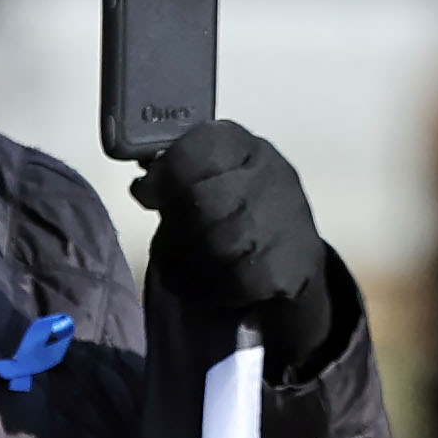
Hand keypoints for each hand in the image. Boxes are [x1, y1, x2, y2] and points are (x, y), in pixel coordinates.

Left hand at [135, 119, 337, 370]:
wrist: (293, 260)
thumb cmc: (241, 214)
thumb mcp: (217, 179)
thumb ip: (180, 177)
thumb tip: (144, 186)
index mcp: (246, 149)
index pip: (200, 149)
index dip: (164, 174)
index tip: (146, 193)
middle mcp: (270, 177)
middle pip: (202, 201)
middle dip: (173, 228)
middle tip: (165, 242)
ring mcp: (282, 223)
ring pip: (214, 246)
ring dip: (183, 263)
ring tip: (179, 266)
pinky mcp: (284, 268)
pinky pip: (230, 281)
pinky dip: (206, 289)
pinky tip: (204, 285)